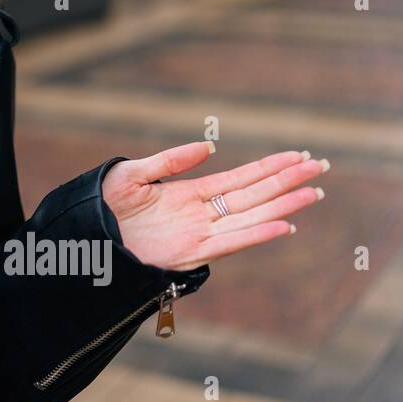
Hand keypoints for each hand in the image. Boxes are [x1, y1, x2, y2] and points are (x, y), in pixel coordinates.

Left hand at [101, 141, 326, 272]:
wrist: (82, 238)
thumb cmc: (101, 206)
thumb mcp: (133, 174)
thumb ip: (171, 161)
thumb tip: (209, 147)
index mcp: (190, 194)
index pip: (240, 178)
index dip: (268, 167)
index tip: (296, 156)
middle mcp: (201, 214)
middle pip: (254, 195)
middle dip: (287, 182)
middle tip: (320, 167)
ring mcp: (199, 234)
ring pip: (251, 217)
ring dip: (283, 206)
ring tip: (313, 192)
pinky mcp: (190, 254)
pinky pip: (231, 243)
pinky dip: (257, 235)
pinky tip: (284, 225)